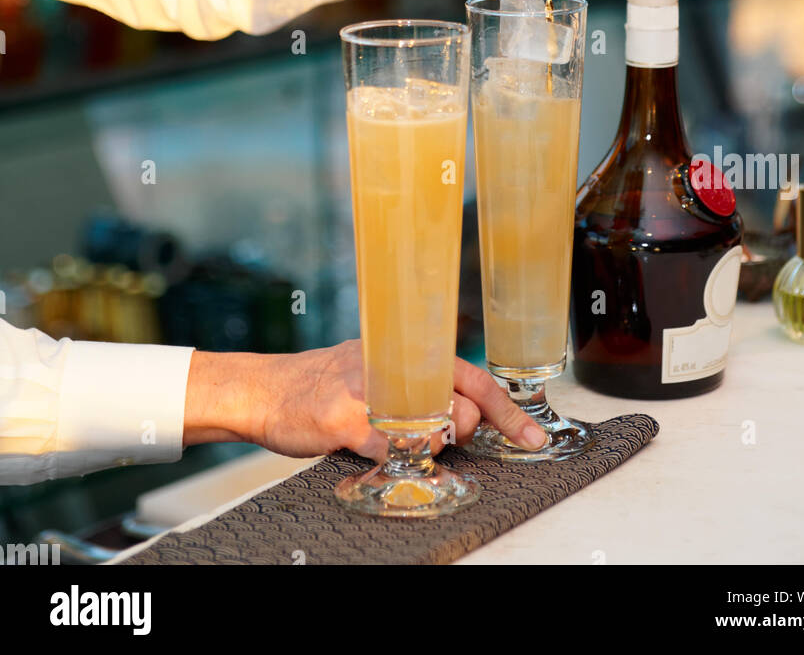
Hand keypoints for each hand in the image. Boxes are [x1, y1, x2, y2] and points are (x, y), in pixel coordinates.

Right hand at [183, 339, 546, 458]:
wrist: (265, 389)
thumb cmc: (323, 383)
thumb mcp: (377, 370)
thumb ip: (418, 384)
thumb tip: (463, 412)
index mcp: (407, 352)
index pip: (474, 379)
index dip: (508, 412)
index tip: (533, 439)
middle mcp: (394, 365)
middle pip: (460, 406)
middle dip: (458, 430)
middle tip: (433, 433)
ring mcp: (370, 390)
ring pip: (431, 427)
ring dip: (423, 444)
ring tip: (394, 435)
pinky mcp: (344, 418)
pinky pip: (389, 447)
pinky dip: (391, 457)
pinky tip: (374, 450)